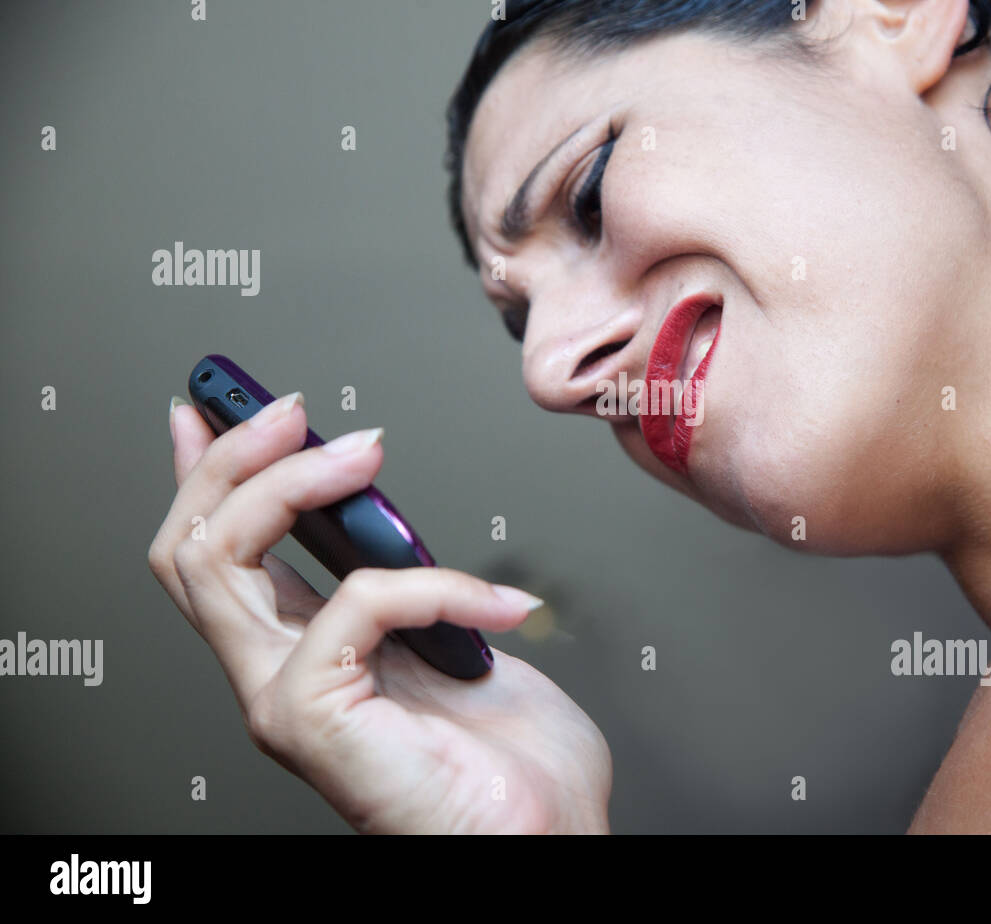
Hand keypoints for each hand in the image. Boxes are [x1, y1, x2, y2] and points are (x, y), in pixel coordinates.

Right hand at [148, 392, 611, 832]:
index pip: (216, 556)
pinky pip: (354, 604)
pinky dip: (431, 582)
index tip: (218, 408)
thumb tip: (393, 524)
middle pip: (190, 548)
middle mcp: (274, 677)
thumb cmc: (512, 759)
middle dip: (234, 459)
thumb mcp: (450, 635)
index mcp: (305, 653)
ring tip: (363, 452)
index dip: (206, 477)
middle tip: (290, 409)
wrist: (545, 836)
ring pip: (219, 561)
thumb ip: (407, 584)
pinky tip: (493, 603)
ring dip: (291, 483)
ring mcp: (281, 702)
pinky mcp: (308, 720)